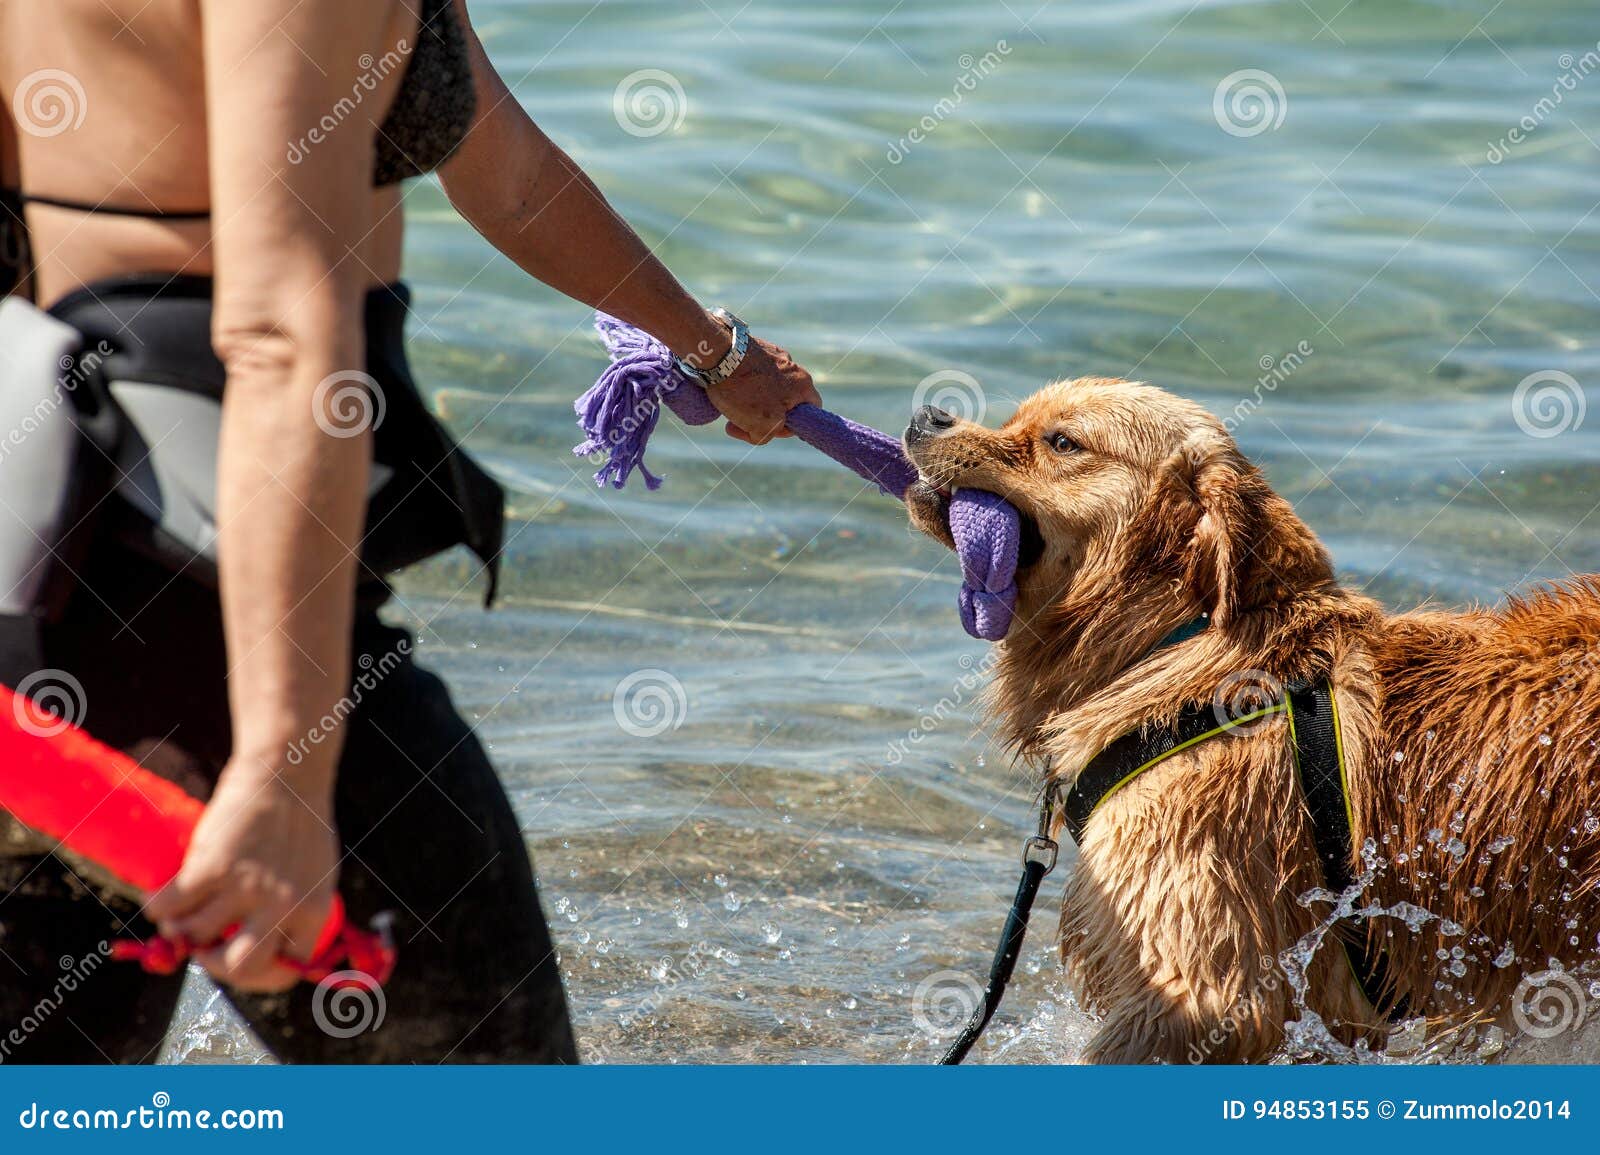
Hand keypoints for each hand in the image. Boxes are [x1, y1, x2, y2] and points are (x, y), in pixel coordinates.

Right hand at [144, 761, 339, 992]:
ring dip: (180, 927)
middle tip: (204, 944)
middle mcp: (283, 906)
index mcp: (315, 910)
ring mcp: (247, 888)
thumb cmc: (298, 821)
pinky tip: (161, 895)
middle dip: (214, 964)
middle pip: (239, 967)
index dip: (258, 973)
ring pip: (195, 935)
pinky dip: (156, 906)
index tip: (238, 957)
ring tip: (183, 908)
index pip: (289, 969)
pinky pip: (168, 908)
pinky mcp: (212, 866)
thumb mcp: (313, 873)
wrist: (287, 771)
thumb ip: (289, 912)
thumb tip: (248, 952)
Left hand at [705, 338, 821, 445]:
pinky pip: (754, 372)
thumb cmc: (743, 391)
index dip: (789, 427)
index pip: (811, 412)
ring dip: (752, 399)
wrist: (718, 353)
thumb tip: (764, 430)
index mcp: (804, 386)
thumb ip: (773, 434)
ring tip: (730, 402)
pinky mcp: (756, 347)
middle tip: (742, 421)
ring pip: (767, 387)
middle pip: (786, 401)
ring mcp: (775, 355)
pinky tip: (727, 385)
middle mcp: (795, 367)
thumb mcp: (763, 427)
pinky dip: (743, 382)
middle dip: (766, 415)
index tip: (767, 429)